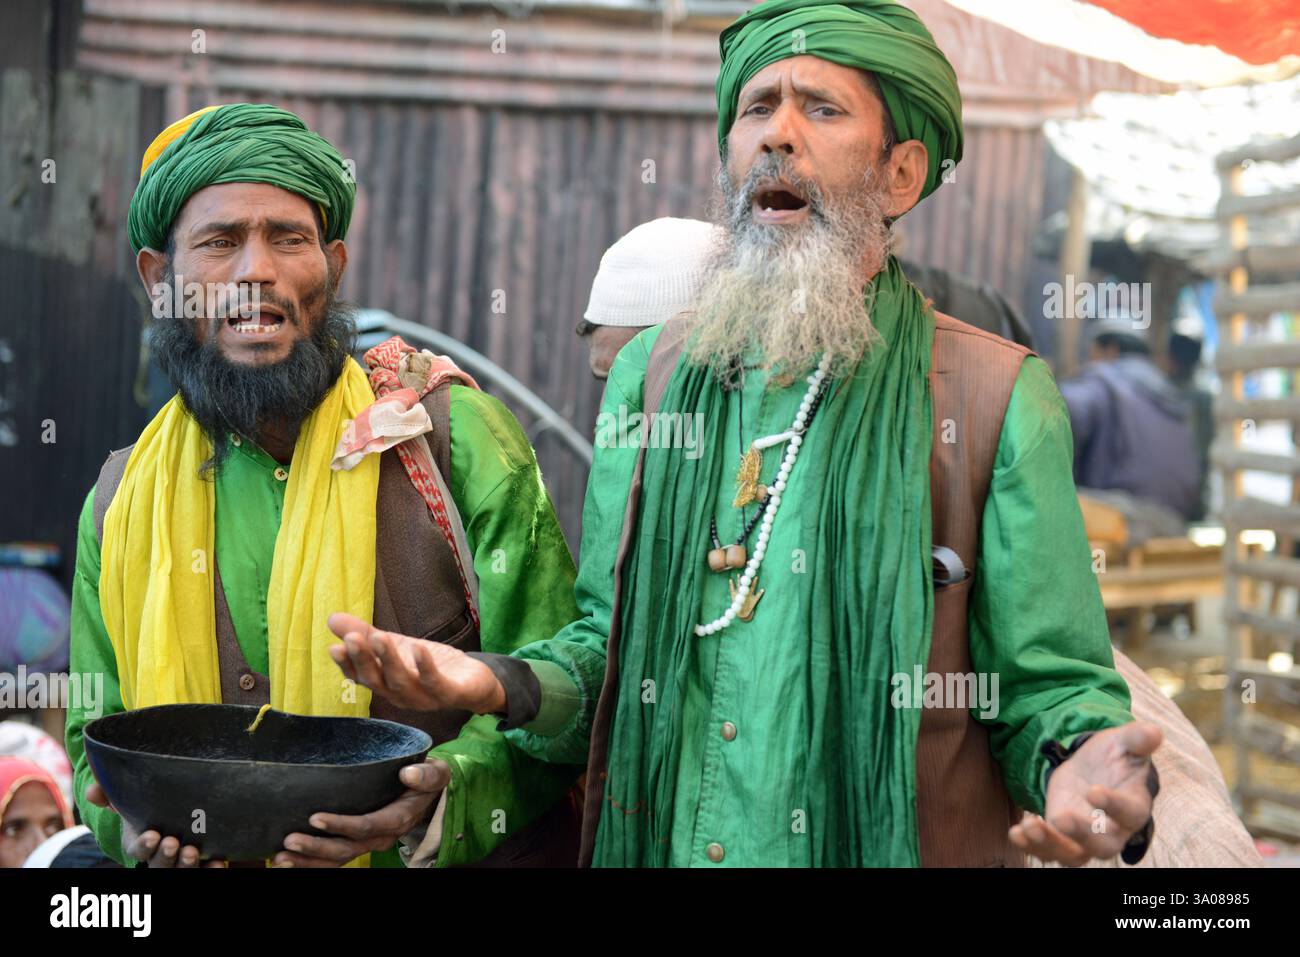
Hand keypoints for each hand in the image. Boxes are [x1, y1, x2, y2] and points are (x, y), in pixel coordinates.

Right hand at [85, 780, 225, 867]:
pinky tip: (219, 863)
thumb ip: (110, 792)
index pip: (137, 851)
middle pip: (158, 866)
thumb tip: (93, 792)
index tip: (152, 835)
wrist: (181, 809)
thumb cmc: (152, 803)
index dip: (143, 846)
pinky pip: (205, 871)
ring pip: (179, 872)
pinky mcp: (201, 862)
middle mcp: (159, 857)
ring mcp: (179, 862)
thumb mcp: (132, 797)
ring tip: (192, 851)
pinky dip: (211, 869)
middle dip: (164, 856)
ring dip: (185, 865)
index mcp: (140, 843)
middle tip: (172, 842)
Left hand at [272, 759, 450, 866]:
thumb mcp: (437, 774)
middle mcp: (381, 837)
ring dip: (308, 861)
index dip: (342, 825)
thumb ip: (427, 775)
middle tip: (289, 841)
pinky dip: (310, 863)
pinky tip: (286, 861)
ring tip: (280, 858)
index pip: (368, 826)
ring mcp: (368, 843)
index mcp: (398, 819)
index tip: (315, 818)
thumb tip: (409, 773)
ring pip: (337, 859)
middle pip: (346, 849)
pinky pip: (334, 859)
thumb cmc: (428, 782)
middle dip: (316, 848)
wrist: (430, 798)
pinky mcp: (357, 843)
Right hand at [326, 612, 505, 713]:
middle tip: (351, 638)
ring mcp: (424, 697)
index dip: (347, 664)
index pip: (360, 677)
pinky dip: (425, 666)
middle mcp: (400, 695)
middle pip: (377, 680)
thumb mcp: (396, 645)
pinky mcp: (449, 693)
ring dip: (389, 660)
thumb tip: (331, 618)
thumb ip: (366, 633)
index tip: (334, 647)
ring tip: (379, 637)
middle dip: (364, 659)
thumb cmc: (428, 664)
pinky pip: (435, 683)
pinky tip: (417, 648)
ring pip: (401, 682)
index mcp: (384, 683)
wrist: (471, 680)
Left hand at [1009, 721, 1161, 865]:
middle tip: (1060, 817)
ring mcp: (1085, 838)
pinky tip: (1015, 833)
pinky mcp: (1061, 838)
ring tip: (1029, 826)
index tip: (1093, 791)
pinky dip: (1031, 847)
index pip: (1130, 814)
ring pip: (1073, 856)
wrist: (1092, 768)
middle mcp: (1113, 831)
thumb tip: (1154, 731)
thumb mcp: (1124, 742)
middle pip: (1103, 846)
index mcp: (1134, 807)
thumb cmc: (1114, 757)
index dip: (1114, 806)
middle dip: (1081, 835)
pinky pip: (1048, 852)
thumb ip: (1137, 739)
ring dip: (1050, 845)